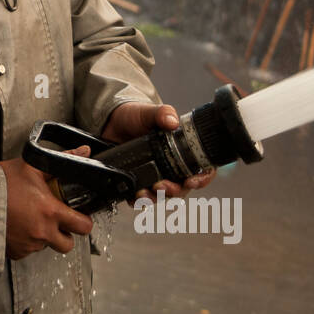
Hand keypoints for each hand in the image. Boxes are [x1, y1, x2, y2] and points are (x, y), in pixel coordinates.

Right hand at [0, 147, 93, 259]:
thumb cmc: (0, 182)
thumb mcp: (33, 166)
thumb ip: (63, 159)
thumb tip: (83, 152)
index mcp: (51, 211)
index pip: (83, 227)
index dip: (83, 221)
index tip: (78, 216)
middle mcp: (42, 232)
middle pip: (67, 245)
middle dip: (65, 234)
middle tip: (56, 221)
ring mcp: (28, 245)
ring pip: (45, 247)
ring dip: (42, 236)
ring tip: (30, 219)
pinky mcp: (15, 252)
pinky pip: (27, 251)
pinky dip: (25, 242)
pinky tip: (17, 227)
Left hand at [102, 101, 216, 200]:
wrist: (111, 122)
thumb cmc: (136, 116)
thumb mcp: (148, 112)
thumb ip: (162, 114)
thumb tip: (172, 122)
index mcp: (183, 152)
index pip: (202, 170)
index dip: (202, 179)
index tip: (191, 181)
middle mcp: (171, 168)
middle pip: (182, 188)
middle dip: (174, 191)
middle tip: (162, 186)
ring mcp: (154, 177)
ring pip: (162, 197)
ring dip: (155, 198)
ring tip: (144, 193)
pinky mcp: (137, 183)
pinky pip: (141, 199)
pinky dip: (138, 201)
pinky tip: (133, 197)